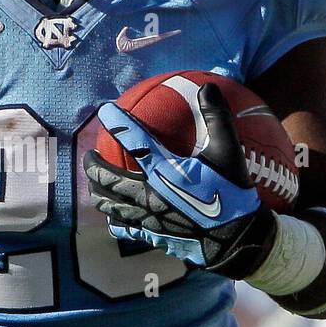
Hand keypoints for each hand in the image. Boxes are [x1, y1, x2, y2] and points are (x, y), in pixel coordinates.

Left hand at [84, 82, 276, 276]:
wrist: (237, 240)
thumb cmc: (232, 194)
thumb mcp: (229, 152)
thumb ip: (217, 118)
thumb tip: (208, 86)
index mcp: (163, 170)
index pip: (133, 139)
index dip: (116, 122)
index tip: (105, 111)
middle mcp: (148, 194)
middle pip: (106, 178)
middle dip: (92, 164)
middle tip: (89, 156)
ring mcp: (146, 217)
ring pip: (109, 204)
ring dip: (98, 191)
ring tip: (95, 184)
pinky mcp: (150, 235)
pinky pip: (123, 226)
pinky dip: (115, 217)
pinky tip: (114, 215)